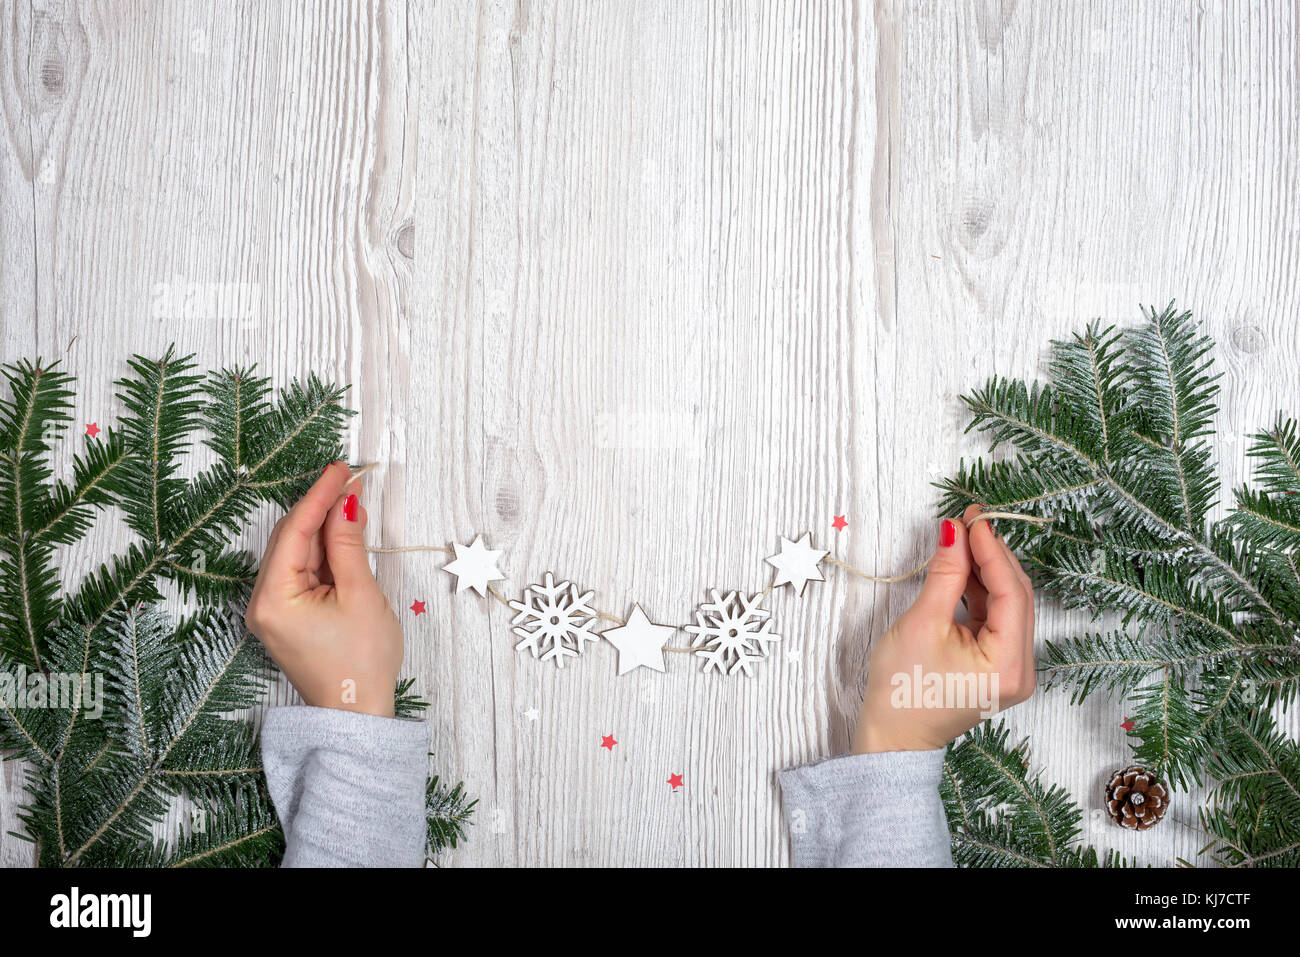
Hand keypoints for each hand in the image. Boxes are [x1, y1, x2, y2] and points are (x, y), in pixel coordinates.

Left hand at [245, 462, 402, 717]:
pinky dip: (323, 553)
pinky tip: (344, 536)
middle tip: (352, 482)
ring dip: (324, 529)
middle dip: (321, 509)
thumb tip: (346, 503)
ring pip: (297, 554)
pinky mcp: (286, 617)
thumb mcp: (361, 594)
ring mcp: (272, 611)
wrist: (358, 714)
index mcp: (274, 598)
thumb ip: (349, 544)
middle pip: (290, 540)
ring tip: (354, 506)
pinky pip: (301, 573)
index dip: (319, 496)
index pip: (295, 531)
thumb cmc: (361, 661)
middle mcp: (262, 603)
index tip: (341, 470)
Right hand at [852, 504, 1035, 753]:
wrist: (891, 738)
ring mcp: (1010, 667)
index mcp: (1008, 664)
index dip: (993, 550)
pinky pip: (995, 618)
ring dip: (985, 570)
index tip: (974, 519)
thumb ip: (944, 574)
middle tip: (968, 520)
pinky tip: (962, 567)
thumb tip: (954, 532)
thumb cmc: (902, 691)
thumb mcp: (922, 622)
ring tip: (962, 537)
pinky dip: (979, 591)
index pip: (1012, 592)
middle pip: (1016, 596)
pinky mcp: (996, 664)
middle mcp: (1020, 668)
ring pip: (1007, 604)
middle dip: (992, 555)